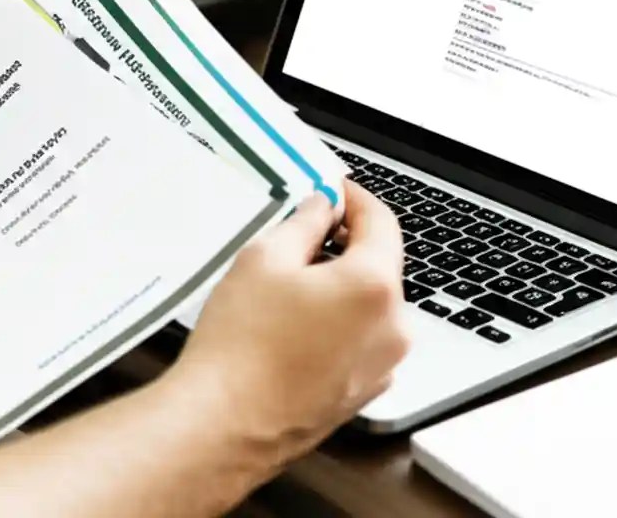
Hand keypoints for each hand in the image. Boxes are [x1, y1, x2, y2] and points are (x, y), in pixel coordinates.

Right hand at [176, 180, 408, 464]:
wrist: (224, 426)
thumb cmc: (240, 348)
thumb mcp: (264, 259)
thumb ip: (305, 222)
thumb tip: (322, 207)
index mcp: (375, 286)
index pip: (381, 222)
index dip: (355, 199)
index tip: (335, 191)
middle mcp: (393, 328)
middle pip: (379, 266)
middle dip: (345, 246)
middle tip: (301, 237)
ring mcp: (383, 365)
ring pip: (369, 306)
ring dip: (340, 287)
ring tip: (288, 290)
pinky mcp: (364, 391)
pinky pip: (360, 341)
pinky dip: (338, 324)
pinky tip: (294, 328)